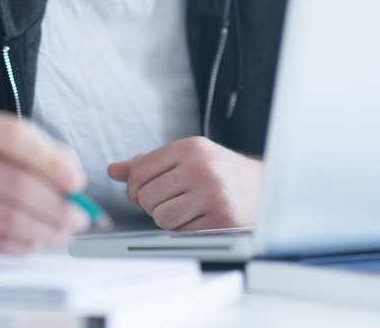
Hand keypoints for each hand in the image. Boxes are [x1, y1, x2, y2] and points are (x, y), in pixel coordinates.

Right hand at [0, 112, 89, 261]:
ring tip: (64, 233)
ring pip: (8, 216)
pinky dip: (22, 244)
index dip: (50, 161)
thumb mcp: (2, 151)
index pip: (15, 137)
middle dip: (56, 205)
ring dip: (45, 229)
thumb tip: (74, 178)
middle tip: (80, 218)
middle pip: (16, 183)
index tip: (76, 182)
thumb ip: (42, 154)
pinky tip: (34, 242)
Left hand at [108, 137, 262, 230]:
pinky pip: (181, 232)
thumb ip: (148, 163)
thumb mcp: (187, 157)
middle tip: (170, 201)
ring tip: (186, 209)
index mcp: (190, 147)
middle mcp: (201, 166)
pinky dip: (185, 230)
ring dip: (168, 219)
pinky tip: (200, 218)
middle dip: (152, 204)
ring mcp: (213, 193)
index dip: (135, 187)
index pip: (139, 170)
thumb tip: (113, 170)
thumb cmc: (220, 172)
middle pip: (147, 196)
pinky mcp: (222, 218)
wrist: (266, 188)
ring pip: (161, 217)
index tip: (145, 191)